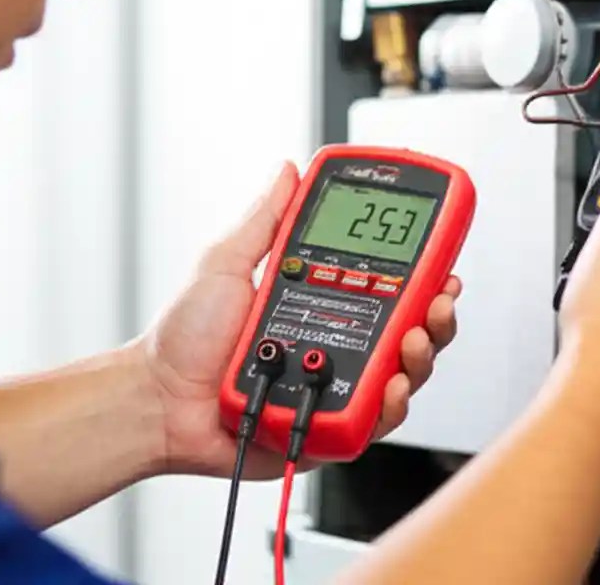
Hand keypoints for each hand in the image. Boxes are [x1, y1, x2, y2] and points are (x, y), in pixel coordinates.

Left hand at [140, 162, 461, 478]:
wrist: (160, 400)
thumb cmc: (184, 340)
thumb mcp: (225, 263)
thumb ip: (263, 220)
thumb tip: (287, 172)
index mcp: (319, 301)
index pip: (386, 282)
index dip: (420, 270)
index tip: (439, 253)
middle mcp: (336, 343)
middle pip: (410, 328)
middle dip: (437, 311)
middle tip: (438, 297)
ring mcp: (337, 386)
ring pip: (404, 373)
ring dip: (421, 353)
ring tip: (413, 339)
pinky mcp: (331, 426)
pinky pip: (377, 419)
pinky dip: (392, 403)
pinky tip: (390, 384)